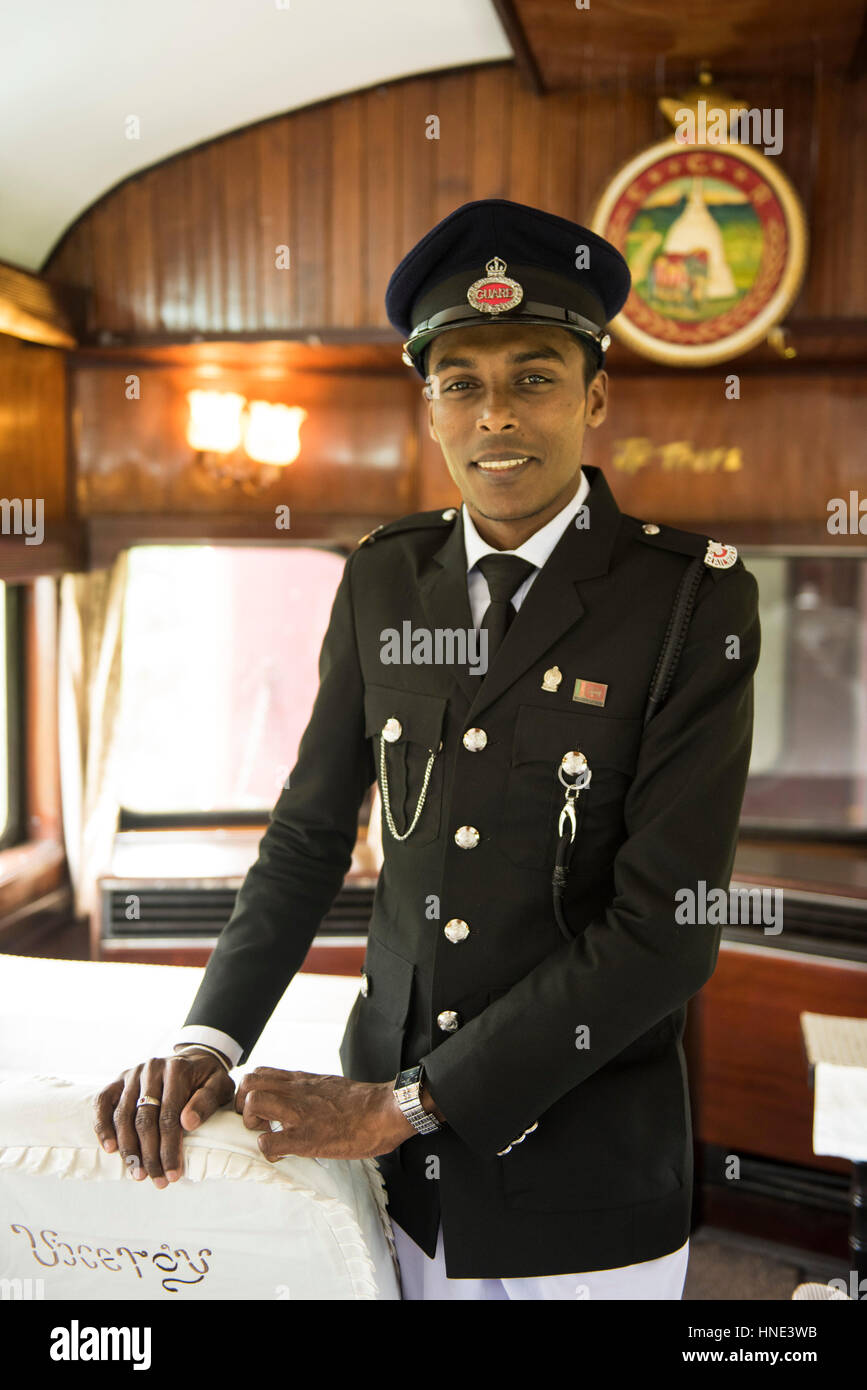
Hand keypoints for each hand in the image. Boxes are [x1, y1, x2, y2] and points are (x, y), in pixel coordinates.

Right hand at [93, 1051, 234, 1187]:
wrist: (192, 1059)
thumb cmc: (207, 1078)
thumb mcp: (219, 1085)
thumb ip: (207, 1101)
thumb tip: (188, 1123)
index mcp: (177, 1070)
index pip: (169, 1116)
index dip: (169, 1148)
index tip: (173, 1174)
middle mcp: (151, 1069)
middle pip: (144, 1119)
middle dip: (150, 1155)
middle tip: (157, 1180)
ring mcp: (132, 1073)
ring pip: (123, 1116)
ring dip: (128, 1149)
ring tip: (138, 1173)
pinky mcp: (119, 1080)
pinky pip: (103, 1103)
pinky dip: (102, 1126)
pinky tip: (110, 1148)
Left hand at [234, 1068, 409, 1161]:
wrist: (385, 1111)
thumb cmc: (363, 1102)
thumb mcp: (329, 1085)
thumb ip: (309, 1090)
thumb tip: (301, 1100)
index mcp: (302, 1081)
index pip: (261, 1072)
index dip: (251, 1091)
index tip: (260, 1108)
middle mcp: (296, 1093)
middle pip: (249, 1082)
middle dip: (242, 1104)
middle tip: (257, 1121)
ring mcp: (300, 1114)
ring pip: (254, 1103)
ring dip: (252, 1123)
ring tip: (267, 1134)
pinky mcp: (307, 1138)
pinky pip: (270, 1143)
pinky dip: (268, 1151)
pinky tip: (281, 1154)